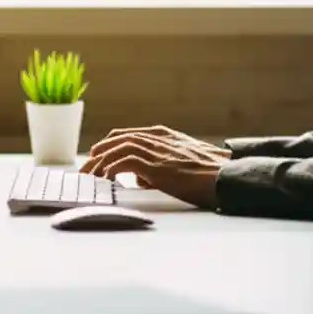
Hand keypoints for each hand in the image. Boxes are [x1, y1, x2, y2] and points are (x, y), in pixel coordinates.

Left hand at [80, 126, 232, 208]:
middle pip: (118, 139)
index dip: (110, 144)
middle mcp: (158, 138)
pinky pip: (124, 162)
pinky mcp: (156, 165)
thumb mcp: (182, 164)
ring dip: (101, 162)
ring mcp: (157, 150)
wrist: (225, 176)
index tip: (97, 155)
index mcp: (164, 135)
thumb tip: (138, 178)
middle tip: (87, 167)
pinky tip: (107, 179)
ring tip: (91, 175)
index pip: (128, 134)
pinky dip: (112, 169)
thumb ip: (158, 166)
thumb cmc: (209, 174)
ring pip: (118, 148)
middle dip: (99, 153)